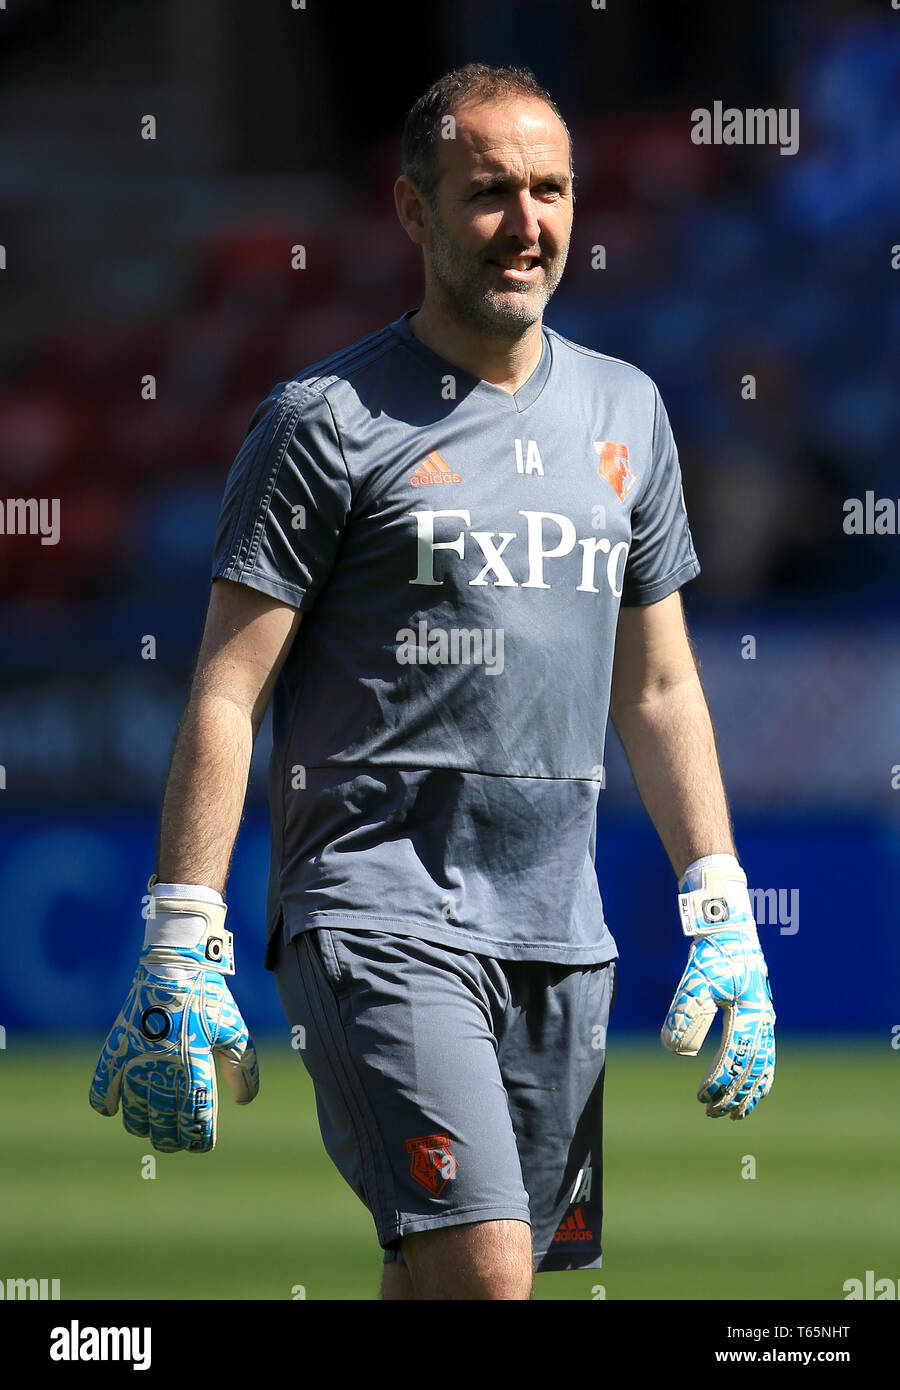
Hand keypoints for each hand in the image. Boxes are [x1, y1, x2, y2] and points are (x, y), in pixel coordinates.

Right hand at [89, 882, 258, 1151]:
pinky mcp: (116, 1048)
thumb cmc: (209, 999)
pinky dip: (104, 1102)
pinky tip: (114, 1108)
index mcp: (194, 1067)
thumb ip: (243, 1068)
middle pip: (163, 1125)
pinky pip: (100, 1086)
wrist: (174, 965)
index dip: (199, 1140)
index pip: (195, 1121)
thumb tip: (243, 1102)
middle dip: (172, 1139)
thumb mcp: (236, 1031)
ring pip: (133, 1114)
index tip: (202, 1144)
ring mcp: (135, 1059)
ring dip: (143, 1127)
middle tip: (177, 1140)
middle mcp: (162, 1069)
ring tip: (152, 1128)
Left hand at [661, 858, 774, 1118]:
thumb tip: (675, 1052)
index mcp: (749, 1014)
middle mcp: (762, 1019)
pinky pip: (765, 1052)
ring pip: (763, 1065)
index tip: (701, 1099)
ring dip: (749, 1090)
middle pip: (752, 1069)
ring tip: (737, 1113)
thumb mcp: (694, 981)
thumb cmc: (711, 954)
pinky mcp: (759, 1013)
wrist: (729, 926)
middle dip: (735, 1095)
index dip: (719, 1083)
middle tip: (715, 1115)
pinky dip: (759, 1074)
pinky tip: (752, 1087)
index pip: (734, 1060)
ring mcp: (764, 1016)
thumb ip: (685, 1015)